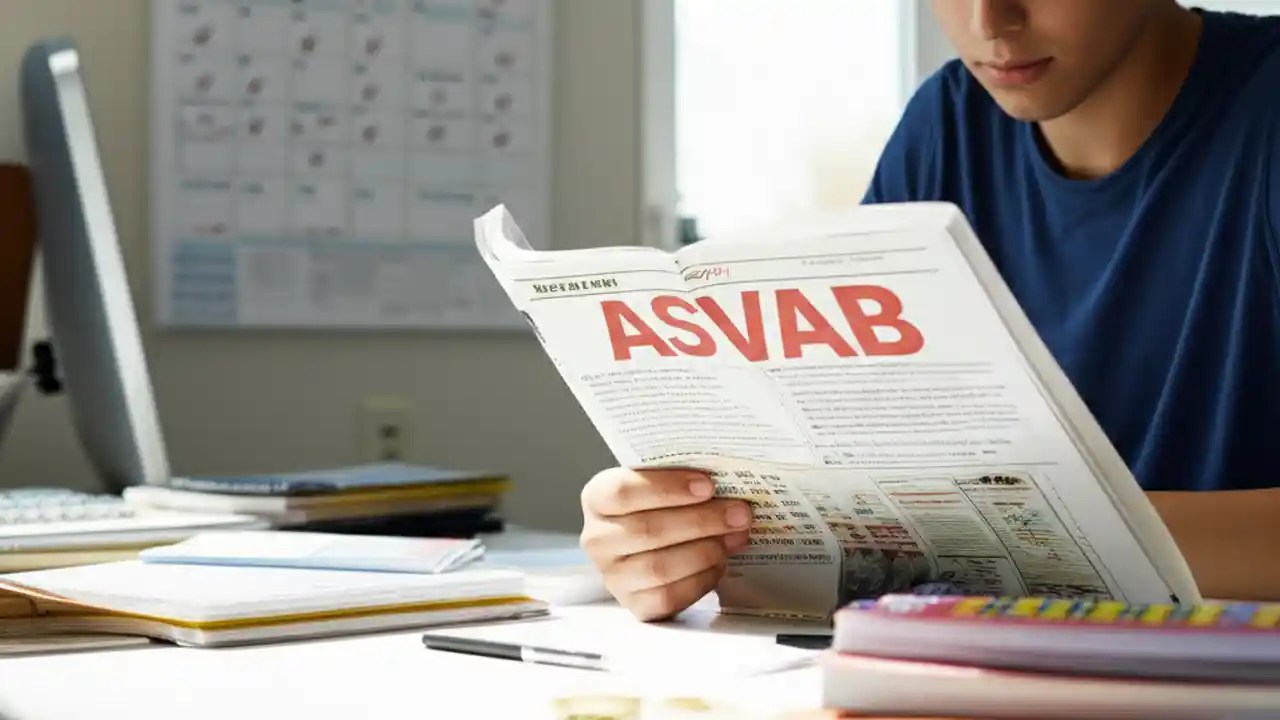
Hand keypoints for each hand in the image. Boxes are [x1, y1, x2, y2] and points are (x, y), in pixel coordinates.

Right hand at [580, 467, 752, 620]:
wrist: (657, 544)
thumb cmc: (664, 506)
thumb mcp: (665, 483)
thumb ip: (685, 480)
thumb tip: (729, 485)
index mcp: (598, 498)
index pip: (623, 491)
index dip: (668, 488)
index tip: (708, 485)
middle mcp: (597, 539)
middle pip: (648, 530)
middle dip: (701, 521)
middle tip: (738, 513)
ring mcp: (613, 576)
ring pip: (659, 567)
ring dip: (705, 550)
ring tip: (735, 536)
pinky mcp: (635, 605)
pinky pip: (669, 597)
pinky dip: (701, 579)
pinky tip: (719, 562)